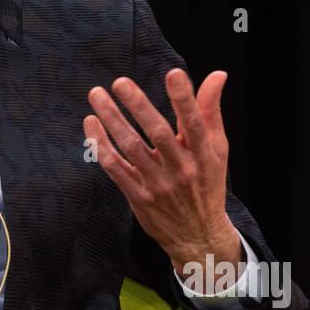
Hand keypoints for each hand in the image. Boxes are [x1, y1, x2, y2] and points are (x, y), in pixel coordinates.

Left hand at [85, 69, 238, 270]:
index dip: (185, 99)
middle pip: (158, 134)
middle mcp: (181, 169)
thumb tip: (218, 74)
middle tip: (120, 82)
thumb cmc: (206, 183)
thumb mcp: (216, 149)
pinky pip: (114, 168)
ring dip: (112, 120)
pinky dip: (100, 145)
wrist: (197, 235)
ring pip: (131, 148)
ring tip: (96, 94)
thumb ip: (210, 111)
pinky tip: (91, 123)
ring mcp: (157, 184)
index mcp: (203, 155)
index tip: (174, 73)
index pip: (194, 123)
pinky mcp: (137, 196)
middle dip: (139, 107)